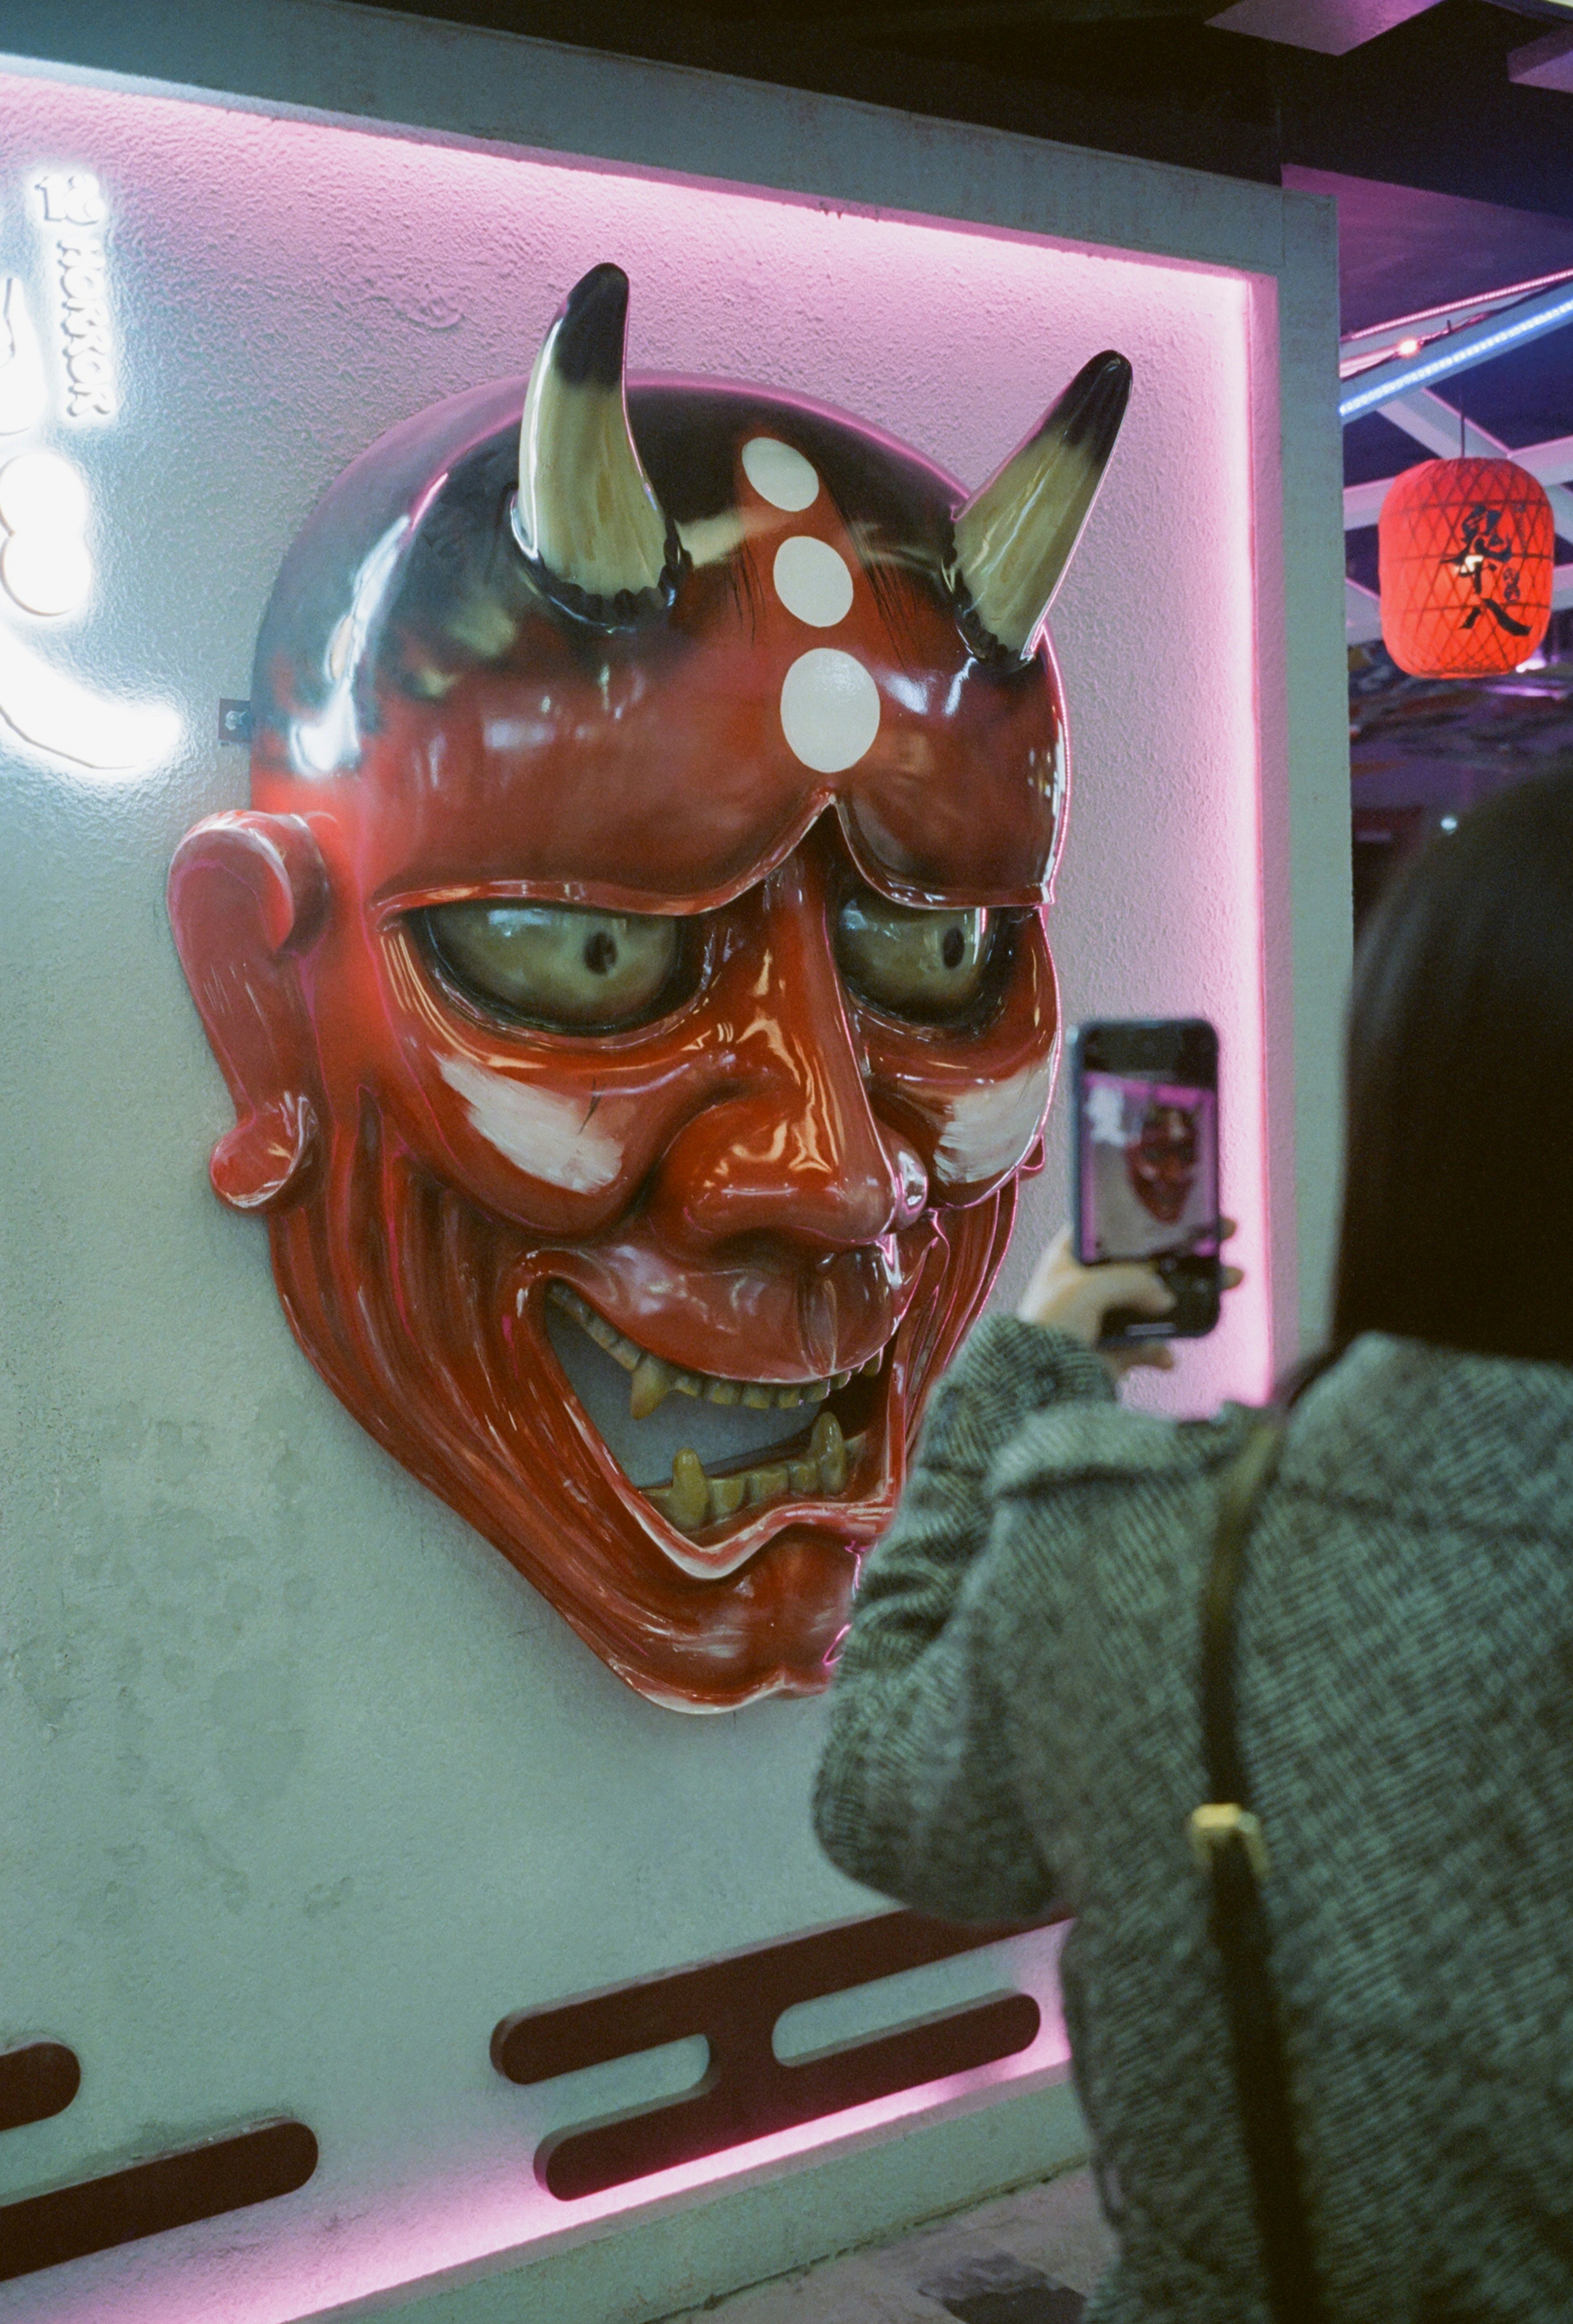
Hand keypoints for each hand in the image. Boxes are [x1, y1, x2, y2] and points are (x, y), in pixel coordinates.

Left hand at [1015, 1225, 1243, 1383]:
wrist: (1035, 1387)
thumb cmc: (1046, 1328)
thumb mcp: (1086, 1288)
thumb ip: (1131, 1280)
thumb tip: (1164, 1297)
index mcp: (1073, 1255)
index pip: (1118, 1226)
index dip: (1153, 1216)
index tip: (1189, 1209)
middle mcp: (1089, 1282)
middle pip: (1148, 1260)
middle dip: (1187, 1253)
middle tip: (1224, 1238)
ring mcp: (1104, 1317)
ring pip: (1157, 1300)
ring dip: (1192, 1295)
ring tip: (1229, 1283)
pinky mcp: (1114, 1350)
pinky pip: (1150, 1345)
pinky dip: (1162, 1351)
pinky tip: (1168, 1357)